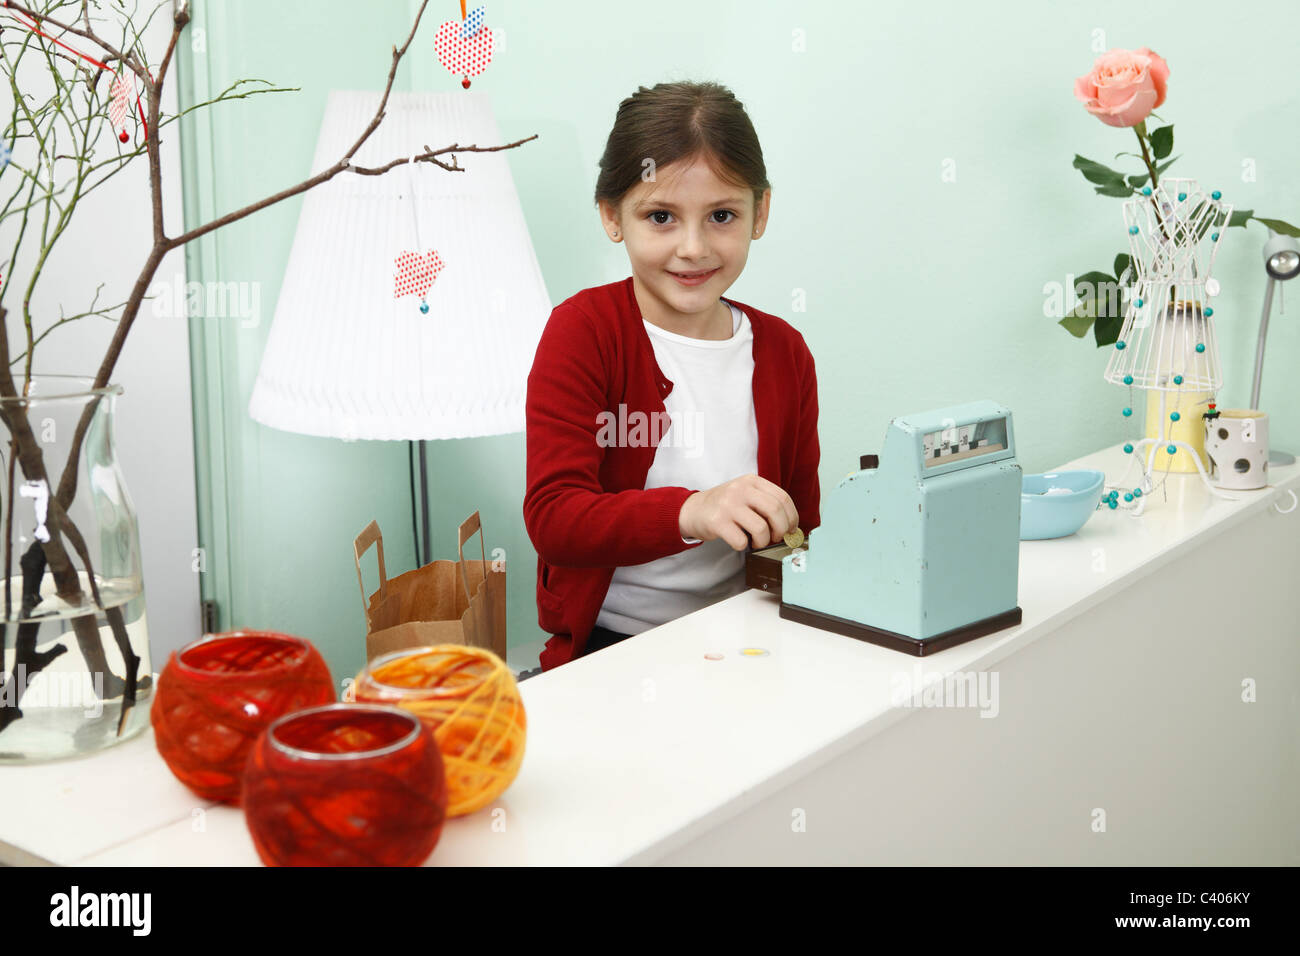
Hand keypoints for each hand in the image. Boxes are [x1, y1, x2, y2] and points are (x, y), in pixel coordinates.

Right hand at [678, 474, 798, 550]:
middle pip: (775, 511)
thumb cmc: (725, 506)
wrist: (693, 510)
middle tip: (775, 537)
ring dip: (763, 541)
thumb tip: (791, 527)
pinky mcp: (717, 522)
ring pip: (761, 528)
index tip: (791, 529)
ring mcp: (728, 505)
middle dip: (780, 530)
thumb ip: (766, 503)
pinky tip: (739, 541)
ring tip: (757, 542)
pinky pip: (741, 540)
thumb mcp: (746, 494)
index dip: (792, 517)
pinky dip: (744, 546)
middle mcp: (740, 489)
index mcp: (752, 481)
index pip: (782, 498)